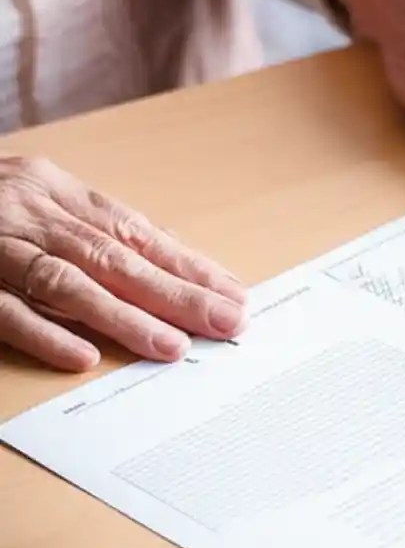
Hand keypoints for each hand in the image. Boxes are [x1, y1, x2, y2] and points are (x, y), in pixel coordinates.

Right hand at [0, 157, 247, 370]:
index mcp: (53, 191)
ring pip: (65, 282)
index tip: (234, 293)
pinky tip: (81, 356)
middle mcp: (27, 211)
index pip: (136, 231)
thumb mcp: (33, 204)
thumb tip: (166, 272)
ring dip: (122, 317)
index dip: (188, 264)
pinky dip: (41, 332)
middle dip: (176, 292)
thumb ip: (88, 233)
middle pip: (114, 256)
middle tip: (227, 322)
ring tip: (171, 346)